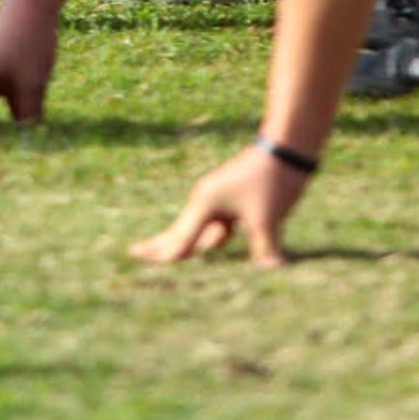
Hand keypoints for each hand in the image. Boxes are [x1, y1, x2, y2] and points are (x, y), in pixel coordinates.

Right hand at [129, 146, 309, 266]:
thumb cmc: (272, 182)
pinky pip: (216, 224)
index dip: (164, 255)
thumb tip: (270, 270)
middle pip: (178, 230)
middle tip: (133, 252)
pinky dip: (214, 237)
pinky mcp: (231, 198)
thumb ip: (264, 248)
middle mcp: (205, 201)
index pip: (181, 238)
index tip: (140, 260)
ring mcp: (217, 198)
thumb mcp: (267, 220)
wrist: (285, 149)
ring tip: (169, 254)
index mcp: (205, 204)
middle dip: (159, 244)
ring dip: (192, 244)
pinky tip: (219, 241)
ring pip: (199, 229)